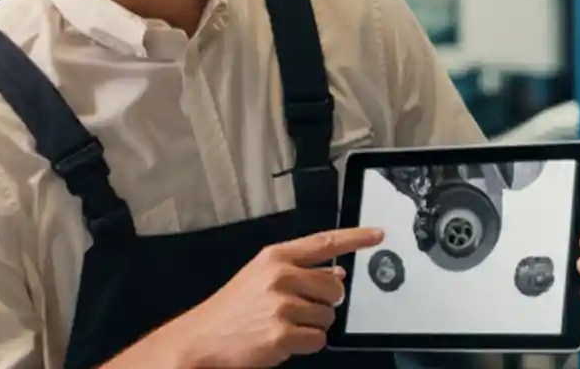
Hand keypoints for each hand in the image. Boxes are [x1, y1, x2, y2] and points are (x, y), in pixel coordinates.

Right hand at [149, 226, 384, 367]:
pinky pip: (318, 340)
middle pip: (333, 289)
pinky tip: (282, 341)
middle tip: (298, 311)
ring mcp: (282, 305)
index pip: (324, 243)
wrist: (202, 339)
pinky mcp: (282, 333)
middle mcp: (280, 276)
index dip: (355, 238)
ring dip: (312, 326)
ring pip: (328, 317)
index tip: (377, 234)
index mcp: (275, 258)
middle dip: (324, 303)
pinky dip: (306, 345)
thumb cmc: (231, 310)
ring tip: (283, 326)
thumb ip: (298, 271)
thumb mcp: (259, 278)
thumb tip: (336, 275)